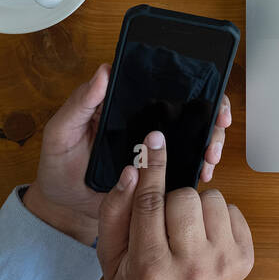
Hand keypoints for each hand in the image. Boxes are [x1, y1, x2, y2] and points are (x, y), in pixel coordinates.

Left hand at [22, 64, 234, 244]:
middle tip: (220, 126)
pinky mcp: (159, 174)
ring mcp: (156, 150)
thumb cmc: (58, 166)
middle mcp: (147, 125)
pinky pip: (185, 167)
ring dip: (211, 143)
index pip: (165, 88)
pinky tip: (202, 173)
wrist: (63, 208)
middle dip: (213, 117)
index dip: (194, 87)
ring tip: (209, 157)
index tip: (210, 95)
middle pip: (191, 111)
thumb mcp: (61, 132)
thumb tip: (103, 71)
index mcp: (128, 107)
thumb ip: (80, 104)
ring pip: (196, 138)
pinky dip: (200, 168)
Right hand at [97, 130, 254, 279]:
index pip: (151, 202)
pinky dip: (219, 218)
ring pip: (213, 199)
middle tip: (166, 222)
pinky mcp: (244, 259)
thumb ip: (115, 213)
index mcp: (150, 267)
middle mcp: (190, 266)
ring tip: (187, 232)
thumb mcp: (111, 261)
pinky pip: (234, 210)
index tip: (155, 140)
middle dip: (172, 201)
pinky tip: (205, 238)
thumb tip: (133, 172)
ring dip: (197, 208)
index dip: (152, 165)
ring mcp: (222, 263)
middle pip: (184, 196)